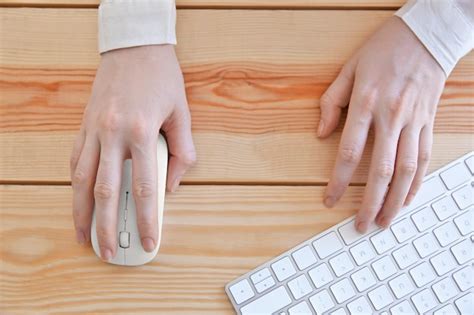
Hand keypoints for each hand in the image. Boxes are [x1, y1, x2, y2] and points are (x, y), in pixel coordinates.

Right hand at [70, 45, 195, 260]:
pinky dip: (75, 184)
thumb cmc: (162, 78)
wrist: (134, 46)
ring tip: (83, 236)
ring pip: (80, 180)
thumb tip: (171, 186)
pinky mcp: (84, 124)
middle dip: (106, 228)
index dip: (147, 220)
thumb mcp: (182, 114)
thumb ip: (181, 153)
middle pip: (104, 192)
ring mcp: (93, 129)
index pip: (143, 189)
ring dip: (80, 212)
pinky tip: (78, 200)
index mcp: (141, 133)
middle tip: (109, 252)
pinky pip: (75, 160)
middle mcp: (112, 134)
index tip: (150, 241)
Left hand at [318, 17, 445, 232]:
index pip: (349, 152)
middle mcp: (392, 116)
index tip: (331, 200)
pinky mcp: (429, 121)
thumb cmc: (383, 50)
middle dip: (370, 202)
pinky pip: (425, 157)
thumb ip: (331, 102)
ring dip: (396, 200)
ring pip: (407, 170)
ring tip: (385, 221)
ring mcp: (414, 120)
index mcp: (366, 103)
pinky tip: (409, 198)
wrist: (426, 35)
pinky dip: (417, 182)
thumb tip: (320, 133)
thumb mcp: (348, 69)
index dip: (339, 181)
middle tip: (361, 225)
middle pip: (381, 170)